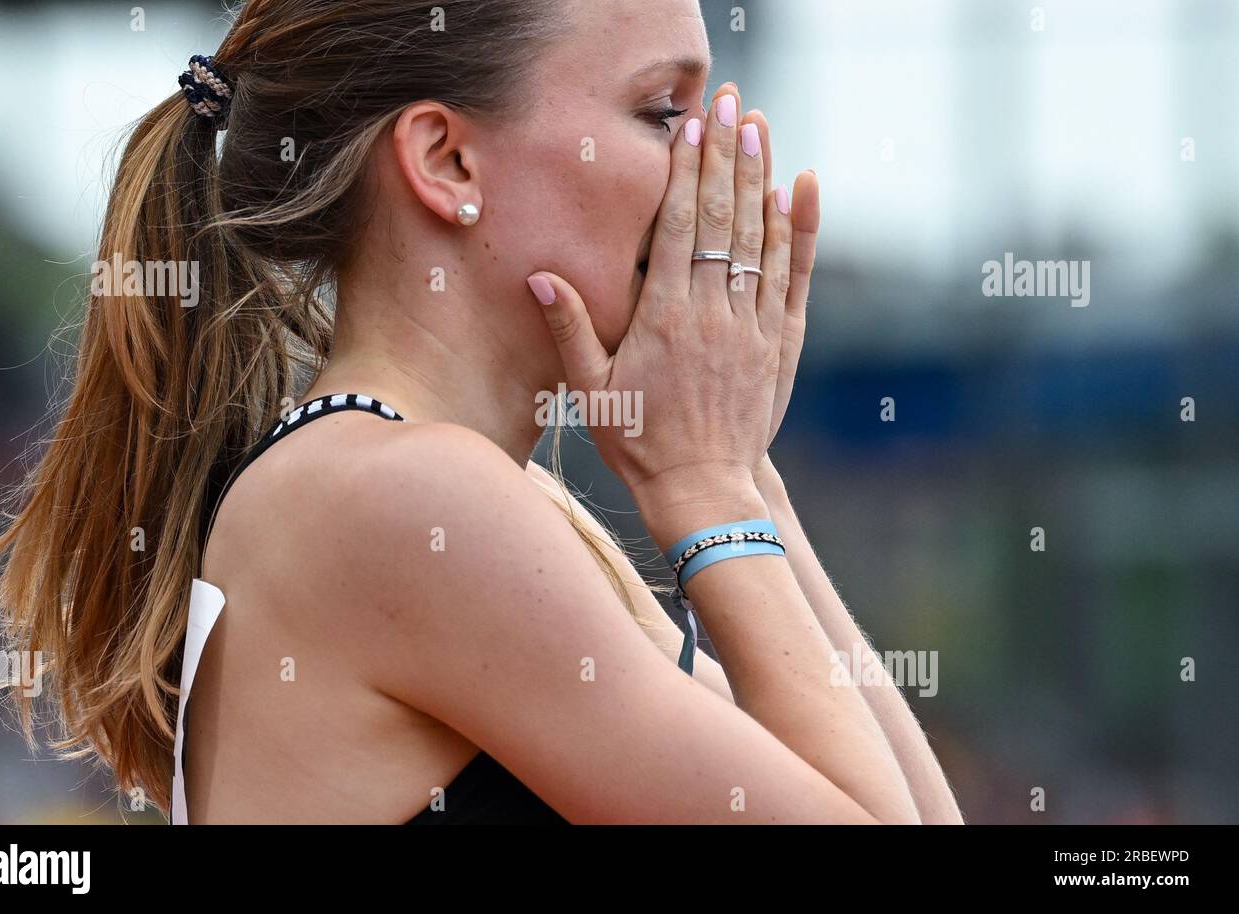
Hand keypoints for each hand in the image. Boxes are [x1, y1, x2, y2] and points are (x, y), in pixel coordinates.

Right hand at [528, 84, 809, 502]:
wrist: (702, 489)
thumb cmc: (639, 442)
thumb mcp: (591, 390)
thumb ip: (570, 329)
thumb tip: (541, 276)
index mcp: (665, 318)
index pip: (681, 227)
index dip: (687, 171)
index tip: (691, 126)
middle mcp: (714, 313)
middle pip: (724, 219)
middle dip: (726, 154)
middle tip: (729, 102)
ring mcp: (752, 326)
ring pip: (761, 239)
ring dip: (760, 177)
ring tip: (759, 126)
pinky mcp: (780, 344)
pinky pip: (793, 277)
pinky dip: (798, 232)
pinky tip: (801, 188)